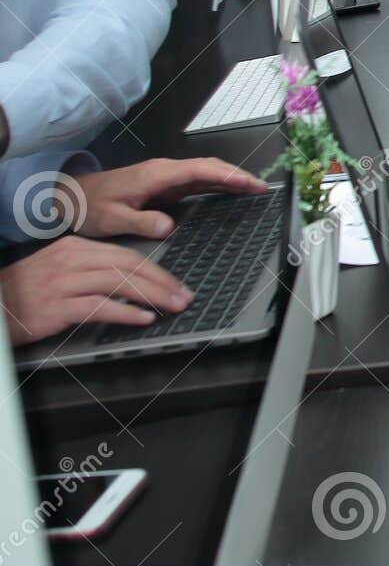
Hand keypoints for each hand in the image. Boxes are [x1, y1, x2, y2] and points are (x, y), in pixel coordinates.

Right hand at [2, 236, 191, 345]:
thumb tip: (133, 281)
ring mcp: (64, 282)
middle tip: (184, 296)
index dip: (157, 271)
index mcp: (77, 248)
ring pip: (119, 283)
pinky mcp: (57, 306)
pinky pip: (99, 307)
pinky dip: (125, 312)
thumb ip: (94, 269)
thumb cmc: (27, 290)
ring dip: (152, 296)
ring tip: (173, 306)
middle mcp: (72, 260)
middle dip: (162, 281)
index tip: (177, 284)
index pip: (127, 255)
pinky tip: (144, 318)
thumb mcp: (61, 268)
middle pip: (129, 266)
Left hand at [75, 158, 268, 239]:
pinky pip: (198, 182)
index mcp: (157, 175)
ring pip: (206, 173)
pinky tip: (231, 192)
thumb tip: (169, 226)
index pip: (201, 170)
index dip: (230, 175)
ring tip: (255, 190)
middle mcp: (165, 172)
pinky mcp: (166, 186)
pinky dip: (218, 185)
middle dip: (238, 176)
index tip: (252, 184)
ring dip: (231, 179)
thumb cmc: (91, 206)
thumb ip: (141, 221)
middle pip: (210, 168)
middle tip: (263, 188)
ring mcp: (166, 178)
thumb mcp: (112, 219)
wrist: (72, 198)